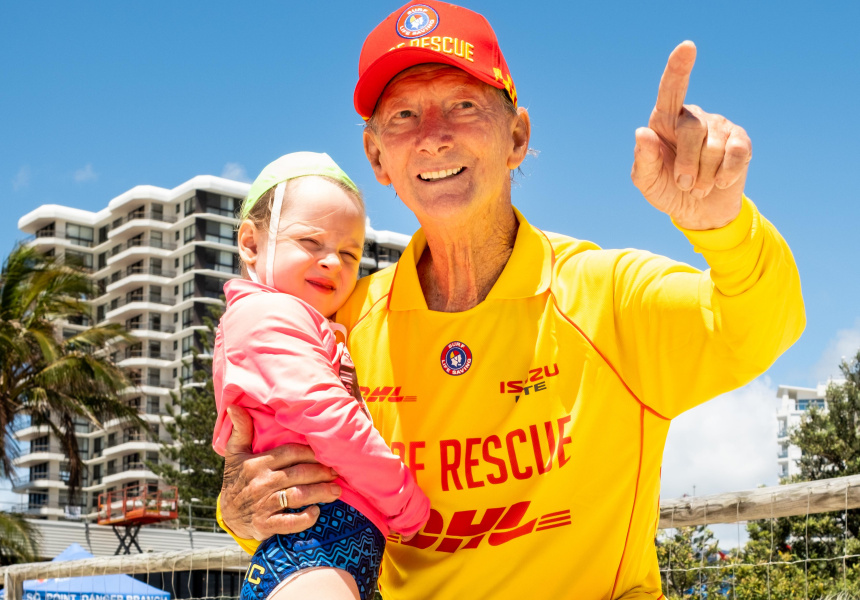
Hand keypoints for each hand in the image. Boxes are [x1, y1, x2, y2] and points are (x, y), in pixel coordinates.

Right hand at [220, 406, 341, 540]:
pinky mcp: (265, 525)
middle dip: (321, 472)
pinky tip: (316, 512)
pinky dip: (304, 518)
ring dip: (320, 493)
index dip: (310, 452)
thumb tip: (234, 406)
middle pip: (298, 474)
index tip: (326, 452)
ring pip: (298, 496)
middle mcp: (261, 483)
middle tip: (337, 471)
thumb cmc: (238, 479)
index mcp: (257, 463)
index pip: (290, 453)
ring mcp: (263, 505)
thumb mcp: (235, 454)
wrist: (228, 515)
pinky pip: (289, 522)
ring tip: (336, 491)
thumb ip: (241, 430)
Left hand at [631, 41, 751, 230]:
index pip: (671, 89)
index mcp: (665, 120)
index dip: (679, 68)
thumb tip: (642, 133)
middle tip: (684, 184)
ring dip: (704, 176)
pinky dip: (725, 175)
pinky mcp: (741, 141)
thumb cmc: (667, 190)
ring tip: (698, 186)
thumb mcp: (647, 181)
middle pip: (692, 129)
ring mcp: (719, 127)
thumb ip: (643, 159)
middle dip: (686, 164)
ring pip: (714, 146)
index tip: (687, 47)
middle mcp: (693, 117)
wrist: (698, 212)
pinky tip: (720, 182)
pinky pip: (736, 154)